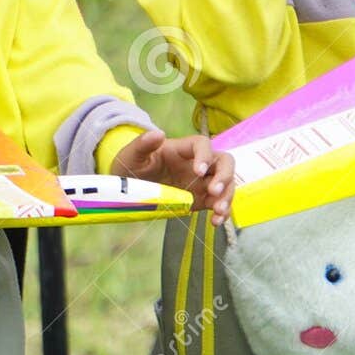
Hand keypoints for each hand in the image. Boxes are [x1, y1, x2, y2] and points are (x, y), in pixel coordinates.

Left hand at [111, 130, 234, 224]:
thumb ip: (142, 144)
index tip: (198, 171)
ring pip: (226, 184)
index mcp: (181, 149)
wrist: (127, 190)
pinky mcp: (200, 200)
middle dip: (224, 175)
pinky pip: (217, 203)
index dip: (204, 156)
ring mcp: (201, 182)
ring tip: (218, 211)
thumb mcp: (131, 155)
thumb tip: (158, 133)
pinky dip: (221, 213)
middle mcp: (196, 163)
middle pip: (223, 162)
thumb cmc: (131, 167)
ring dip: (227, 196)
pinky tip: (216, 221)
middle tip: (214, 191)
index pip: (202, 144)